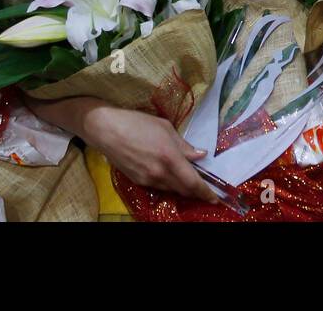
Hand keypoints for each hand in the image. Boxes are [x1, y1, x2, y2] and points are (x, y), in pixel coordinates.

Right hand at [81, 104, 218, 201]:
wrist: (106, 130)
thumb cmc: (138, 123)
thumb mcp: (166, 128)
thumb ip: (184, 145)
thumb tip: (200, 155)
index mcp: (170, 157)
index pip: (193, 182)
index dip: (206, 192)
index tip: (215, 198)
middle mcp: (160, 173)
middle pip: (183, 190)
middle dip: (196, 192)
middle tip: (204, 189)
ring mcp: (147, 180)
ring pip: (171, 190)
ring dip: (182, 188)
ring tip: (187, 179)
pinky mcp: (138, 181)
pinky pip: (159, 187)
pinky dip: (168, 185)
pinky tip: (169, 176)